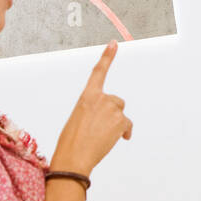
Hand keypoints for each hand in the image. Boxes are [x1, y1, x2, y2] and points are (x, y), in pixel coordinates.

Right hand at [51, 40, 131, 175]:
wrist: (74, 157)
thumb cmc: (72, 141)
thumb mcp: (79, 119)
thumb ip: (94, 111)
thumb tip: (109, 118)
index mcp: (86, 96)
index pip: (98, 72)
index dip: (107, 57)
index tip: (114, 44)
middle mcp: (100, 98)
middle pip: (116, 101)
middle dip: (112, 113)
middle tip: (99, 129)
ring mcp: (111, 108)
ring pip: (121, 114)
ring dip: (117, 124)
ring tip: (102, 137)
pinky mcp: (121, 120)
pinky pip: (128, 125)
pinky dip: (125, 132)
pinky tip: (118, 140)